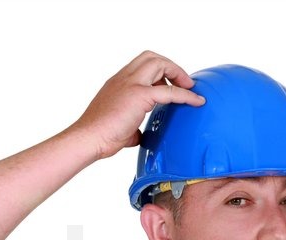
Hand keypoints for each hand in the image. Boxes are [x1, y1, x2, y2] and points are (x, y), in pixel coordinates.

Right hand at [69, 50, 205, 161]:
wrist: (89, 138)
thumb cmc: (101, 136)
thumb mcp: (120, 126)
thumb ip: (133, 126)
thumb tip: (140, 134)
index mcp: (119, 82)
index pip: (141, 64)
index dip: (160, 71)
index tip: (170, 86)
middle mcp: (124, 78)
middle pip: (151, 56)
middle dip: (171, 67)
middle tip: (184, 84)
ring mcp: (131, 84)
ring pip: (159, 63)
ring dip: (178, 73)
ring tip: (189, 88)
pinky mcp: (139, 95)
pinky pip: (169, 91)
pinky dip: (186, 95)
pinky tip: (196, 102)